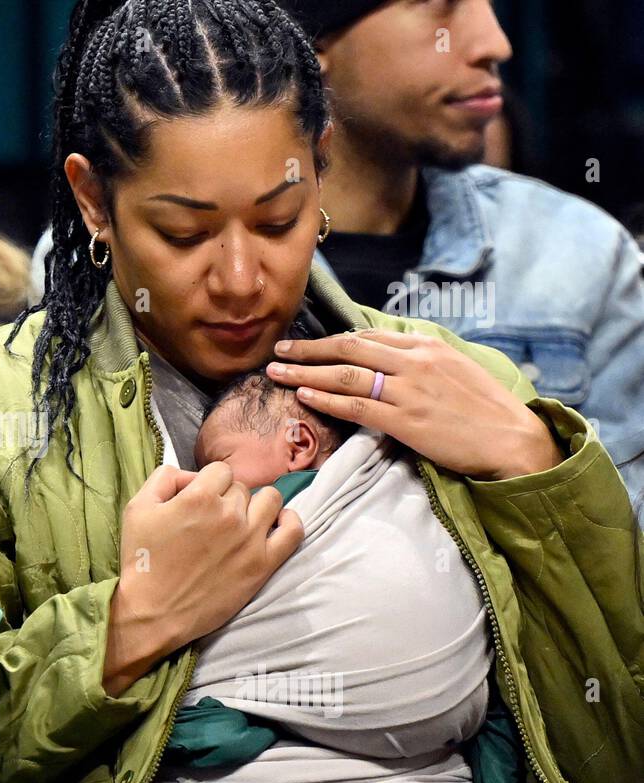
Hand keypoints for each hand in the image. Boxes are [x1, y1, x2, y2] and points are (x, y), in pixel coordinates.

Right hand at [105, 462, 302, 695]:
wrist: (153, 611)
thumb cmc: (141, 559)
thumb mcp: (137, 507)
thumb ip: (165, 478)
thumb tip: (191, 476)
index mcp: (200, 496)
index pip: (221, 471)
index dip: (208, 483)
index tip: (199, 501)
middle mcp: (230, 513)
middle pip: (242, 488)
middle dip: (226, 498)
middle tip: (210, 521)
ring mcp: (251, 539)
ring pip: (270, 500)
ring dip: (256, 505)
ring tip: (240, 522)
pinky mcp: (263, 564)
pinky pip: (293, 531)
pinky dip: (289, 521)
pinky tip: (275, 524)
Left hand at [268, 329, 562, 480]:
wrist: (512, 437)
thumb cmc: (486, 408)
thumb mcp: (456, 368)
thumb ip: (421, 360)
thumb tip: (390, 356)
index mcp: (426, 346)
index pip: (368, 337)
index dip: (333, 340)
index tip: (309, 343)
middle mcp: (414, 362)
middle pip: (348, 349)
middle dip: (308, 349)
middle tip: (279, 349)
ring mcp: (407, 391)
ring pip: (344, 375)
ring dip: (305, 372)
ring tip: (277, 372)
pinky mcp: (404, 420)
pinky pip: (355, 406)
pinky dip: (325, 399)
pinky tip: (303, 396)